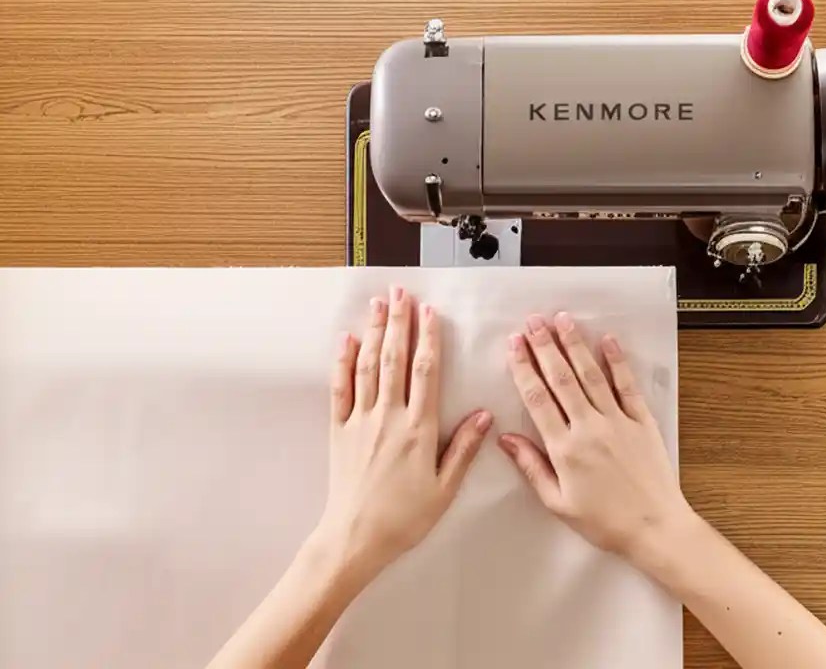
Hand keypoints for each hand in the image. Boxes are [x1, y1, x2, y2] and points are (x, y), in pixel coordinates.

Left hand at [318, 285, 491, 570]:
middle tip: (401, 292)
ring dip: (374, 332)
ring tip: (378, 304)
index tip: (431, 312)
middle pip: (395, 359)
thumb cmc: (404, 518)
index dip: (428, 338)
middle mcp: (388, 417)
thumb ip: (463, 448)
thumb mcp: (445, 488)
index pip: (425, 372)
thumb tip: (483, 415)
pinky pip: (340, 389)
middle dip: (399, 322)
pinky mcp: (339, 431)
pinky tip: (347, 340)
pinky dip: (343, 362)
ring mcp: (360, 421)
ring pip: (367, 366)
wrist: (356, 537)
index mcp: (418, 429)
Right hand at [499, 312, 692, 562]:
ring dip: (575, 345)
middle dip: (544, 346)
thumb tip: (506, 438)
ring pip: (591, 375)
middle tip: (532, 321)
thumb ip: (532, 466)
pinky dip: (617, 362)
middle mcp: (589, 428)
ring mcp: (618, 422)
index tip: (514, 344)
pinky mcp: (642, 422)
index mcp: (564, 449)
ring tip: (561, 320)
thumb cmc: (604, 522)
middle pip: (561, 378)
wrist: (655, 528)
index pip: (537, 399)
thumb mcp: (558, 502)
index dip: (523, 368)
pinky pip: (627, 386)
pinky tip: (607, 340)